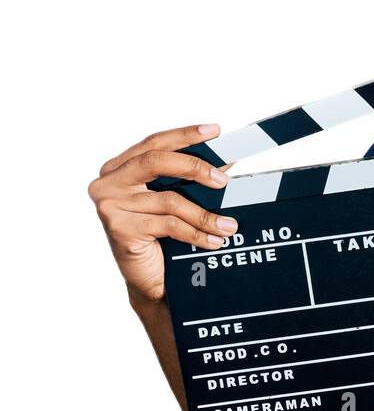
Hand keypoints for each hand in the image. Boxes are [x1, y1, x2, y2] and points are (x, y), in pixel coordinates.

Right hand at [88, 124, 238, 302]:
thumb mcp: (174, 200)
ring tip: (229, 226)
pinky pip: (169, 224)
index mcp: (118, 168)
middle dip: (195, 167)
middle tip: (223, 181)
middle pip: (155, 161)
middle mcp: (108, 183)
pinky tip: (215, 240)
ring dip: (205, 214)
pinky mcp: (119, 229)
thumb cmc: (161, 235)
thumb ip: (189, 178)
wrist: (149, 279)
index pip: (154, 143)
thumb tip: (225, 159)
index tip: (215, 131)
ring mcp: (110, 206)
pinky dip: (197, 233)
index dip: (185, 135)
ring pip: (169, 200)